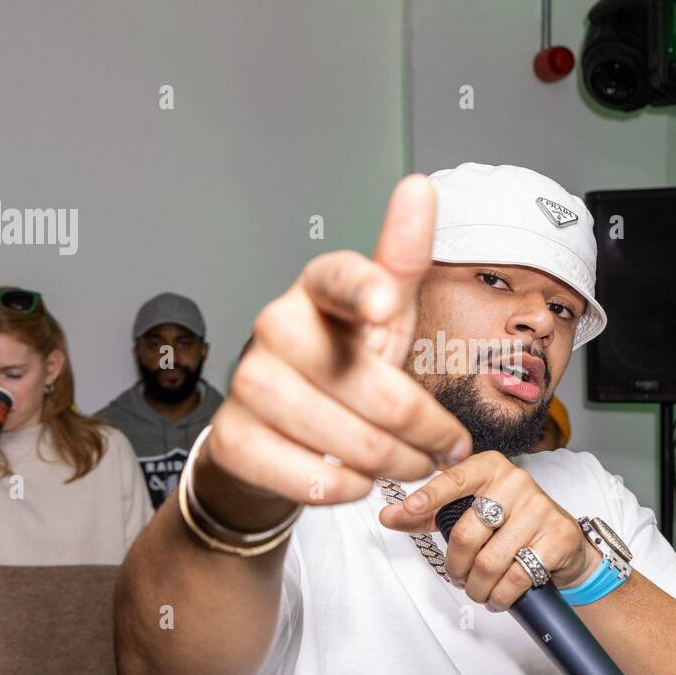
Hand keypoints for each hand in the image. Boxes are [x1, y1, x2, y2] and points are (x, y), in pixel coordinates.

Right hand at [201, 174, 472, 516]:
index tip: (388, 304)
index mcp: (319, 288)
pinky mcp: (232, 438)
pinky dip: (346, 488)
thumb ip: (404, 259)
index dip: (366, 290)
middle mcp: (276, 325)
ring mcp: (248, 382)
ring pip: (348, 440)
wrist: (277, 433)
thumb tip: (419, 186)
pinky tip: (352, 478)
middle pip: (372, 388)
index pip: (339, 277)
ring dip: (393, 463)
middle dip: (423, 430)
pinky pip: (311, 479)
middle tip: (443, 446)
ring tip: (406, 462)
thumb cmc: (341, 365)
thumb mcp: (382, 316)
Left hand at [378, 451, 601, 609]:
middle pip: (466, 534)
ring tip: (478, 590)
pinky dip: (501, 596)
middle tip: (458, 578)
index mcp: (490, 468)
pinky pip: (516, 577)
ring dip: (477, 588)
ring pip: (489, 562)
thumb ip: (428, 514)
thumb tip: (388, 516)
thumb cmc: (508, 524)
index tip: (409, 508)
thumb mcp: (470, 511)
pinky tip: (499, 597)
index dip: (430, 495)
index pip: (454, 478)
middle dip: (456, 567)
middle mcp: (516, 482)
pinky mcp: (557, 536)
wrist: (564, 542)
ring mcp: (540, 508)